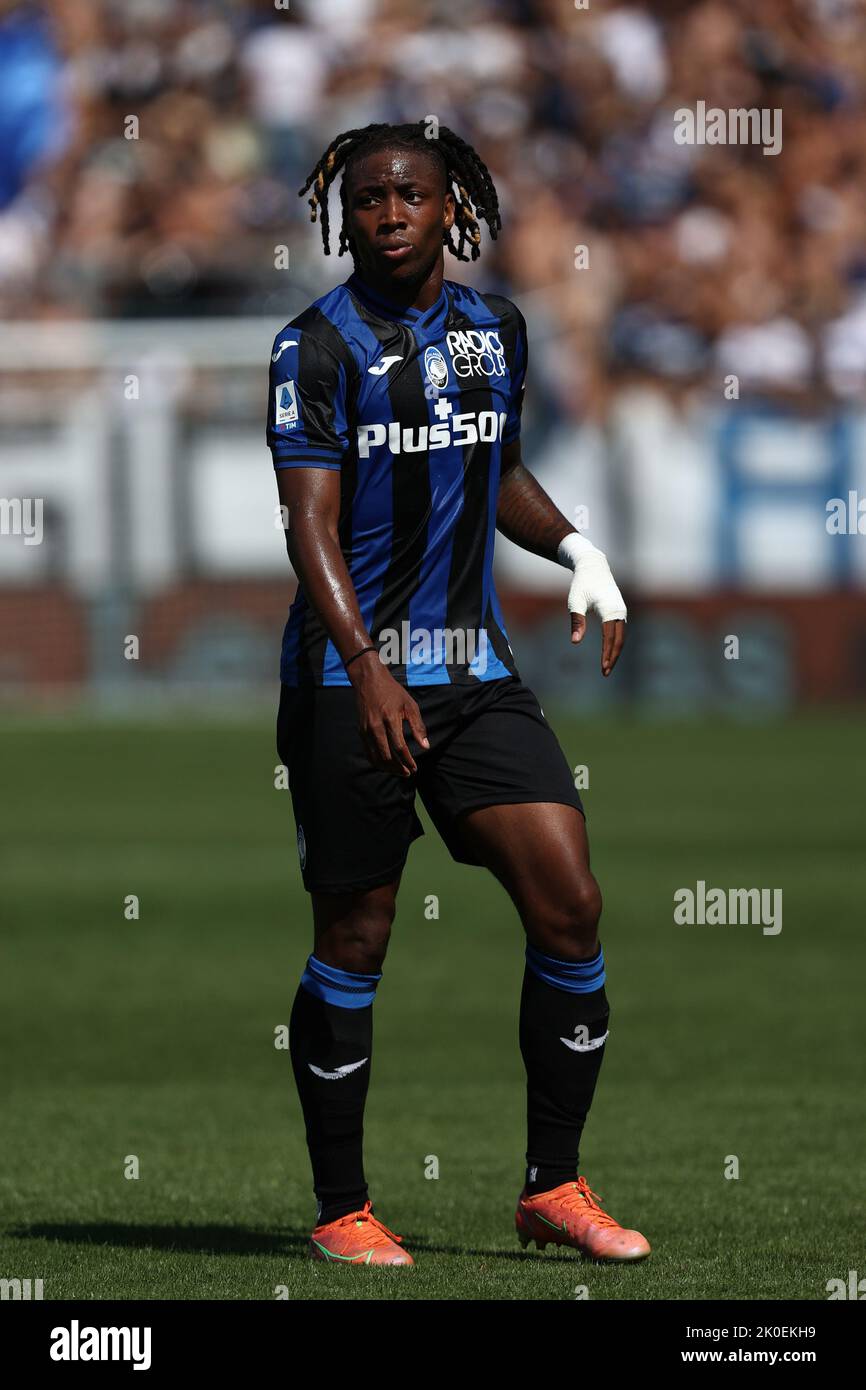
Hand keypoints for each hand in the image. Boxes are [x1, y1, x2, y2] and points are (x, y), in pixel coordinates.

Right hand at [348, 650, 429, 775]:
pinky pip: (368, 752)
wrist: (369, 681)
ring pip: (375, 757)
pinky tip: (386, 765)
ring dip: (387, 768)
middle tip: (408, 773)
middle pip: (386, 756)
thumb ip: (418, 727)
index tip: (415, 768)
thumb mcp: (410, 705)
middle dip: (398, 768)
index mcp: (390, 719)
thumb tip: (426, 746)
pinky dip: (377, 762)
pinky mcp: (360, 731)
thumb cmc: (393, 692)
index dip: (408, 760)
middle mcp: (376, 726)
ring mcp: (366, 730)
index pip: (400, 747)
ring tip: (398, 772)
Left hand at [558, 533, 626, 677]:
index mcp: (609, 609)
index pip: (610, 637)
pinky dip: (616, 643)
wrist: (593, 567)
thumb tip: (575, 642)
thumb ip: (577, 622)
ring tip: (606, 666)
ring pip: (621, 636)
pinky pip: (620, 630)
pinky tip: (609, 652)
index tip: (603, 668)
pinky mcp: (619, 611)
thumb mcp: (575, 602)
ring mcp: (621, 611)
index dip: (607, 653)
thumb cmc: (582, 584)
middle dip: (613, 657)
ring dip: (615, 651)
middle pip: (620, 640)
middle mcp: (619, 611)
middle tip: (605, 673)